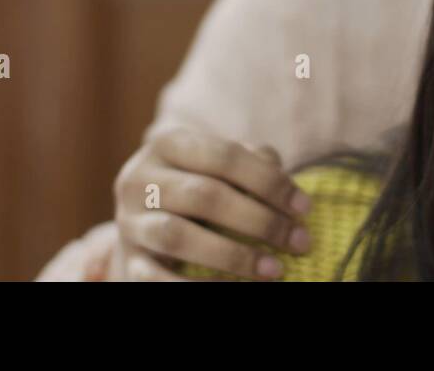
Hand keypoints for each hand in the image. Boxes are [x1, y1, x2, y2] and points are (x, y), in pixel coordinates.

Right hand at [110, 126, 311, 280]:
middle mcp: (139, 180)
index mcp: (167, 145)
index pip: (224, 156)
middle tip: (299, 242)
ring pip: (178, 236)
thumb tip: (288, 190)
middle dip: (260, 221)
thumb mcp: (222, 166)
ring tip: (274, 270)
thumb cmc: (200, 186)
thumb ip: (254, 164)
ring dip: (233, 256)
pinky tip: (236, 288)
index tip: (305, 208)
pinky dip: (200, 287)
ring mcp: (129, 222)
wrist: (148, 222)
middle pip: (203, 196)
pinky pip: (159, 279)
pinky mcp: (128, 262)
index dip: (269, 181)